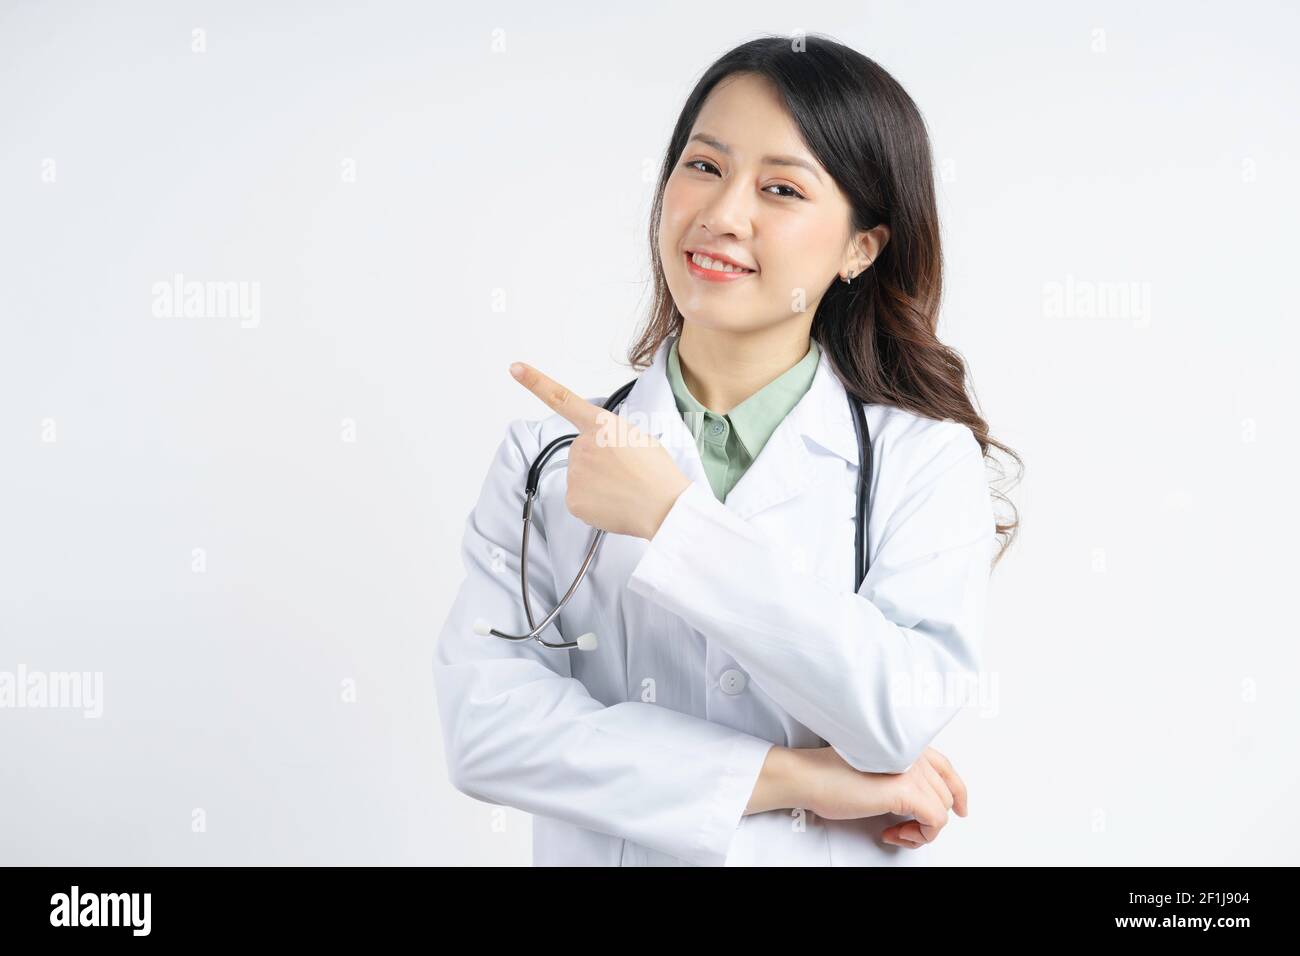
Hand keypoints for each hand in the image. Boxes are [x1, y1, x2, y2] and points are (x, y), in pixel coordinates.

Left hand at [510, 362, 691, 539]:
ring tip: (622, 489)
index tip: (516, 369)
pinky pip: (579, 499)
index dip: (536, 382)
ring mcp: (575, 472)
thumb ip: (612, 436)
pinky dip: (593, 504)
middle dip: (597, 462)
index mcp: (602, 425)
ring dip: (596, 483)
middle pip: (580, 451)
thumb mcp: (638, 438)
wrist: (664, 507)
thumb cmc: (658, 474)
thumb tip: (602, 451)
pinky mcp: (573, 499)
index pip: (563, 399)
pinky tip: (613, 504)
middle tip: (624, 473)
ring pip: (579, 476)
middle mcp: (583, 445)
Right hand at [801, 745, 968, 848]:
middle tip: (903, 829)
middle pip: (945, 794)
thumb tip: (918, 800)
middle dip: (929, 819)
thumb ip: (899, 773)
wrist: (808, 776)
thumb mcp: (873, 768)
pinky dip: (919, 836)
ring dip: (921, 830)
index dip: (958, 791)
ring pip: (942, 810)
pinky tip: (894, 832)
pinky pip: (935, 823)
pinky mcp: (907, 790)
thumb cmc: (829, 774)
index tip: (960, 809)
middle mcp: (913, 752)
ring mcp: (912, 770)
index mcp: (905, 743)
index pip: (946, 767)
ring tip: (896, 830)